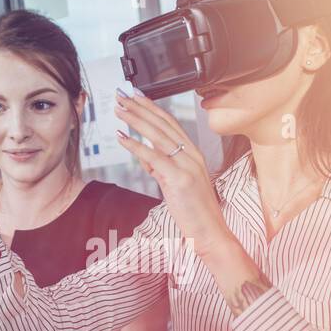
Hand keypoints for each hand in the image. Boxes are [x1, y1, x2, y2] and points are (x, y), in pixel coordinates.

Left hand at [112, 89, 233, 258]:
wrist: (210, 233)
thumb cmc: (194, 212)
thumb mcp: (176, 184)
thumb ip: (163, 168)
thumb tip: (147, 157)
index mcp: (194, 154)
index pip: (170, 124)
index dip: (152, 108)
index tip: (136, 97)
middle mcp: (192, 155)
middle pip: (163, 124)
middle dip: (140, 108)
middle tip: (122, 97)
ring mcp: (187, 166)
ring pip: (158, 136)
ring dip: (136, 120)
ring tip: (119, 110)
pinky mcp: (179, 179)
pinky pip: (154, 157)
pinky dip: (136, 145)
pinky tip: (122, 137)